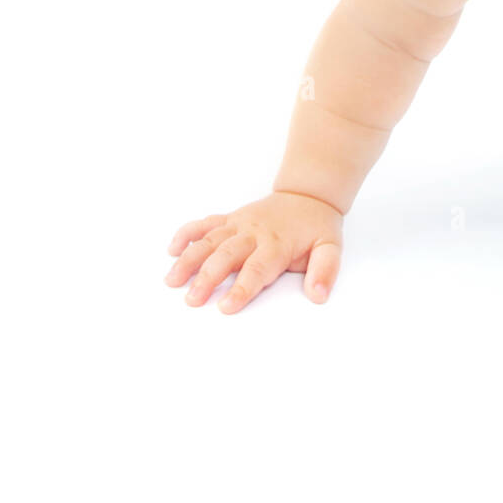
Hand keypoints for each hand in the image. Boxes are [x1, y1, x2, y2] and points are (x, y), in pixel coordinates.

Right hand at [164, 191, 342, 311]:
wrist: (307, 194)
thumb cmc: (317, 226)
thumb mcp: (331, 247)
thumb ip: (325, 270)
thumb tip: (318, 295)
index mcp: (277, 244)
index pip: (257, 268)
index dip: (242, 288)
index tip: (226, 307)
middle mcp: (253, 233)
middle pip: (226, 255)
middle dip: (207, 278)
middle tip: (192, 300)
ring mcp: (238, 224)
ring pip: (208, 240)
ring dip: (189, 259)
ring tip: (172, 281)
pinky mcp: (229, 219)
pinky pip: (205, 224)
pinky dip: (187, 234)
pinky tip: (172, 250)